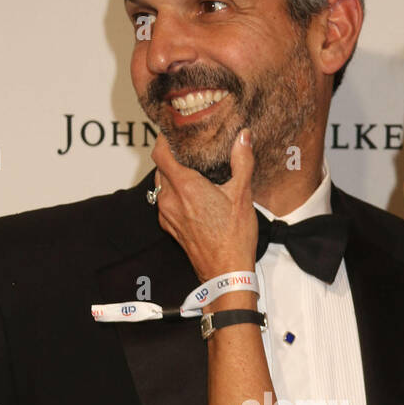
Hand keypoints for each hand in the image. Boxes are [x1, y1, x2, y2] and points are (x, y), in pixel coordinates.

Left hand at [151, 129, 257, 281]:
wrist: (226, 273)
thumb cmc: (233, 238)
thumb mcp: (242, 195)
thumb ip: (241, 161)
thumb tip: (243, 137)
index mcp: (185, 187)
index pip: (160, 153)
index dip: (163, 138)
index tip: (173, 131)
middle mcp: (170, 200)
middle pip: (160, 168)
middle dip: (171, 156)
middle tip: (188, 148)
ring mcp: (167, 216)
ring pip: (162, 186)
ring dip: (172, 176)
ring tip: (192, 170)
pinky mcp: (171, 228)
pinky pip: (166, 203)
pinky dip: (174, 194)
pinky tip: (193, 195)